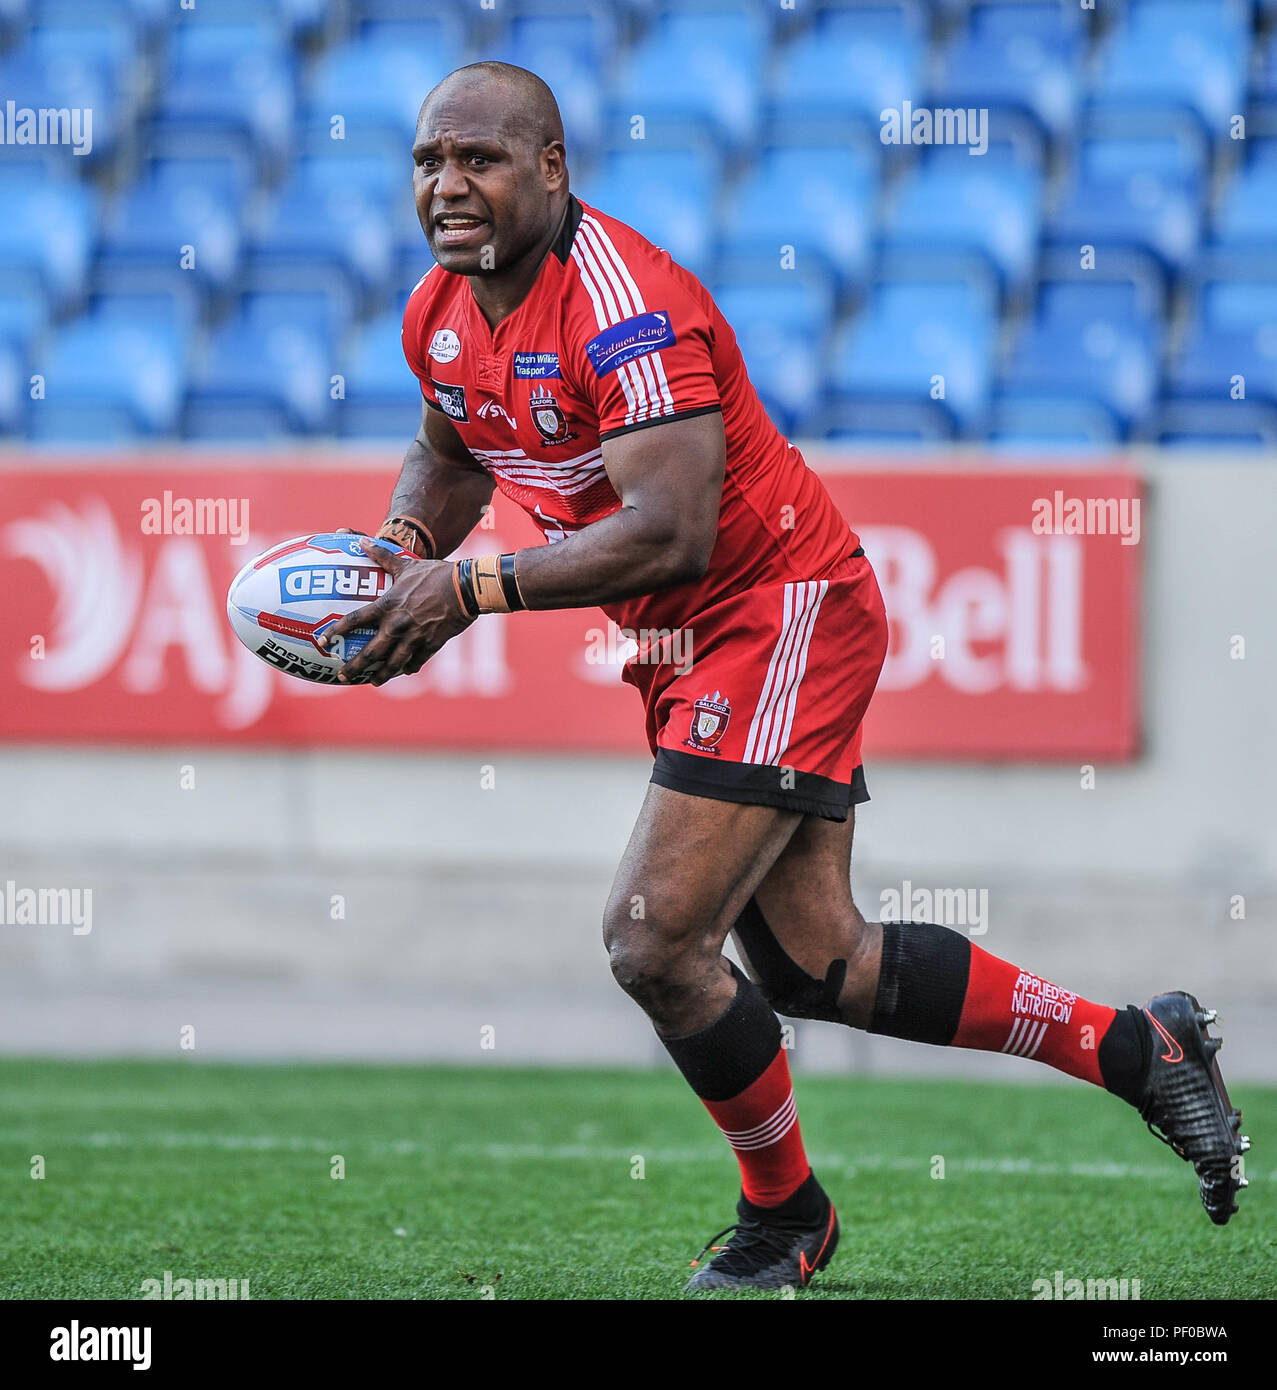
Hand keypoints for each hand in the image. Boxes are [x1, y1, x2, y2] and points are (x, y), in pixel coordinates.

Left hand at [317, 538, 473, 685]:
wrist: (464, 588)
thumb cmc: (434, 574)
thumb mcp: (406, 565)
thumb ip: (381, 556)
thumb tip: (360, 541)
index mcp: (386, 606)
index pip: (353, 621)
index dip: (335, 632)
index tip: (323, 642)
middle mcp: (396, 626)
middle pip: (370, 653)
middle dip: (354, 667)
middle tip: (342, 675)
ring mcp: (414, 638)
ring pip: (392, 664)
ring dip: (381, 675)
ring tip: (373, 681)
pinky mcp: (431, 645)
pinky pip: (416, 662)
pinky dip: (409, 667)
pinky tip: (404, 671)